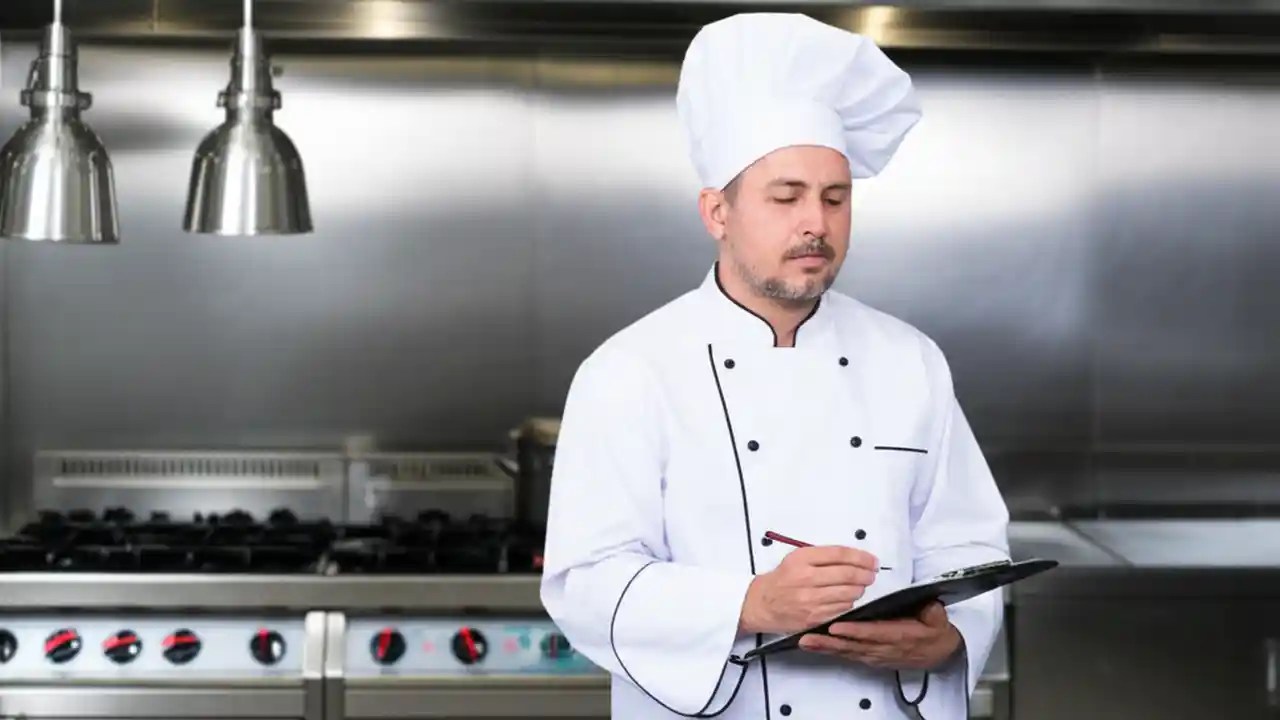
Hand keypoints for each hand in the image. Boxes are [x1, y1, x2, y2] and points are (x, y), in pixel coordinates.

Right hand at [739, 546, 878, 634]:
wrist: (760, 604)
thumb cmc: (781, 580)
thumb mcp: (796, 558)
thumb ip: (823, 556)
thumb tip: (854, 559)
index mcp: (802, 559)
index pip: (839, 554)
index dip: (861, 557)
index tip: (871, 560)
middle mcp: (806, 579)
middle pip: (848, 574)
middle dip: (865, 574)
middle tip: (871, 574)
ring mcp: (811, 600)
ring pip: (849, 593)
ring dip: (859, 589)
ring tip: (858, 587)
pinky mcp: (814, 618)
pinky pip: (842, 609)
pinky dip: (848, 603)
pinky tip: (844, 599)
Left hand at [797, 601, 961, 670]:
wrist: (938, 652)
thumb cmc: (934, 632)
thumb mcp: (938, 619)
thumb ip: (932, 611)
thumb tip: (929, 604)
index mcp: (901, 636)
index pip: (875, 634)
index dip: (855, 632)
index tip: (837, 627)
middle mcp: (885, 649)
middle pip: (855, 646)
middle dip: (831, 642)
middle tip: (809, 636)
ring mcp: (877, 655)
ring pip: (848, 652)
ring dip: (826, 648)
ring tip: (805, 641)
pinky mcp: (872, 658)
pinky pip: (849, 655)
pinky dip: (832, 651)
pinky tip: (816, 647)